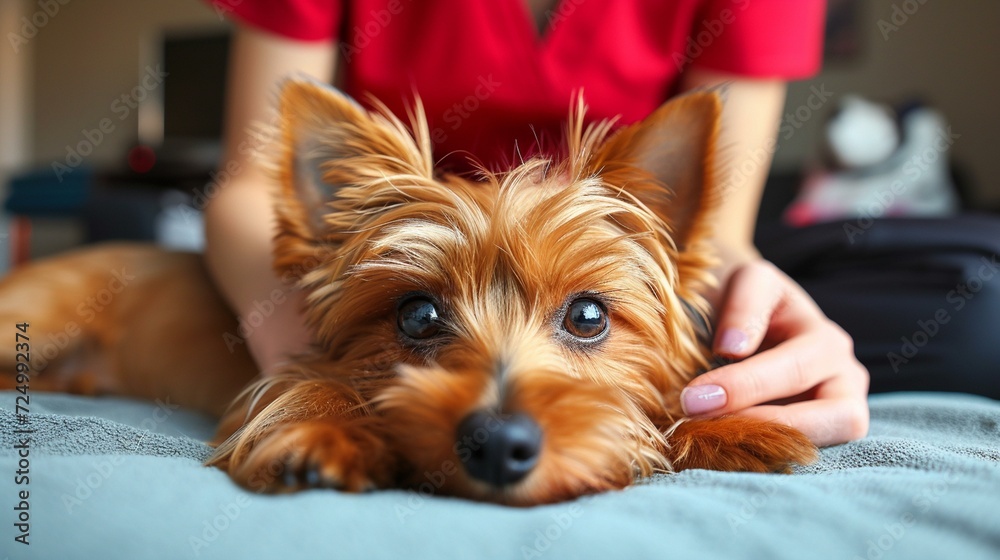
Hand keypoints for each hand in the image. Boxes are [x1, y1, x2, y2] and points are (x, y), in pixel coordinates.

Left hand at [681, 260, 869, 445]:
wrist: (751, 322)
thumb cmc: (748, 302)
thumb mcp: (749, 282)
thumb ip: (745, 305)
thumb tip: (734, 347)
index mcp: (825, 339)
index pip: (794, 368)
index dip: (745, 386)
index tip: (695, 397)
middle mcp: (843, 379)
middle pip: (825, 415)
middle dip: (761, 422)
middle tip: (701, 423)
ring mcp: (839, 412)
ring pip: (824, 443)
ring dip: (769, 444)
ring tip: (715, 437)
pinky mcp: (823, 439)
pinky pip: (803, 456)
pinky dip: (766, 456)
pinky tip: (725, 450)